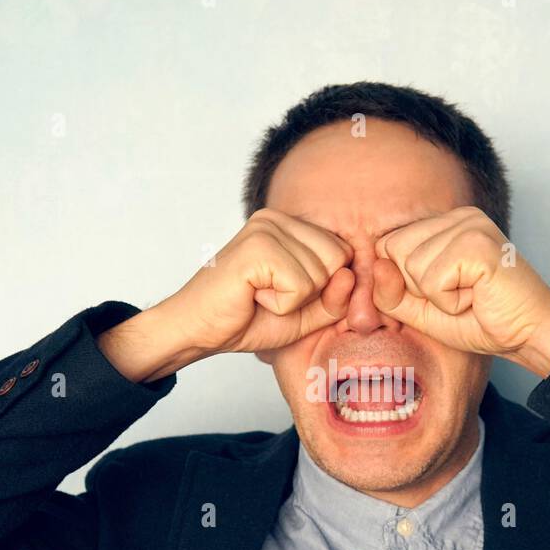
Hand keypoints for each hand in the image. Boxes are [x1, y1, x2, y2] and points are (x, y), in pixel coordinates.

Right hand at [98, 209, 354, 381]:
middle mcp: (277, 218)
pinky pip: (301, 285)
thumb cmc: (246, 320)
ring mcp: (266, 228)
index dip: (325, 288)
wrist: (198, 330)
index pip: (343, 253)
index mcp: (289, 225)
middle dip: (311, 293)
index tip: (285, 296)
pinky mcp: (258, 247)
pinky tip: (254, 296)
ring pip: (321, 274)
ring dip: (293, 301)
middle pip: (338, 260)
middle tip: (272, 296)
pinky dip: (282, 305)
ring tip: (260, 295)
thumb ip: (336, 297)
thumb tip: (352, 274)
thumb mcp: (305, 313)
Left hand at [373, 206, 549, 376]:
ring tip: (471, 296)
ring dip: (437, 298)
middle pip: (394, 251)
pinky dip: (449, 303)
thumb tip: (378, 265)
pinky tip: (477, 297)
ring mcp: (469, 225)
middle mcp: (458, 215)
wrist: (532, 336)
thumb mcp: (424, 311)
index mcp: (446, 223)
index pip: (389, 245)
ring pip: (411, 267)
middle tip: (461, 296)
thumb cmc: (483, 322)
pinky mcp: (476, 244)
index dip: (404, 282)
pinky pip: (432, 281)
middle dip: (419, 289)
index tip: (445, 294)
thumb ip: (392, 293)